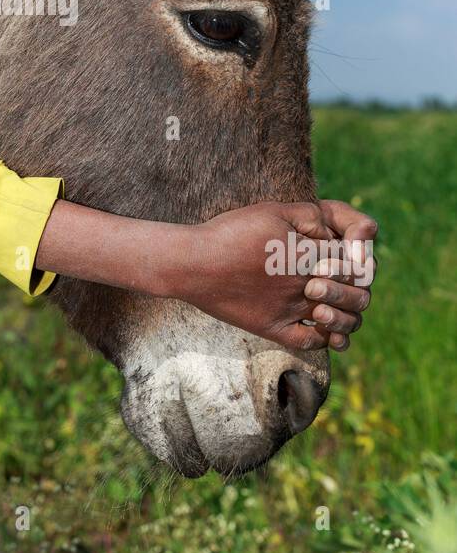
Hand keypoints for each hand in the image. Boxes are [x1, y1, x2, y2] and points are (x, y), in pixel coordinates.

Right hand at [169, 200, 377, 351]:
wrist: (194, 264)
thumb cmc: (230, 233)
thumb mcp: (272, 211)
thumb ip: (310, 216)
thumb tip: (333, 231)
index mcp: (307, 256)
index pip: (353, 261)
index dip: (357, 256)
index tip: (350, 252)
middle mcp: (303, 287)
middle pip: (351, 291)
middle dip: (358, 284)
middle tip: (351, 277)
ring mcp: (290, 311)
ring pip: (338, 319)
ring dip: (348, 311)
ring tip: (342, 301)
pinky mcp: (273, 329)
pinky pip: (311, 341)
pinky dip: (327, 338)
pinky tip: (326, 327)